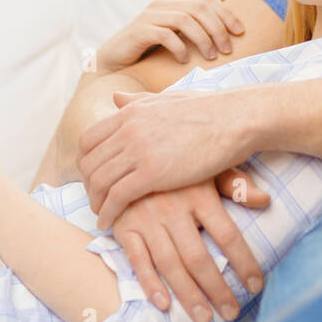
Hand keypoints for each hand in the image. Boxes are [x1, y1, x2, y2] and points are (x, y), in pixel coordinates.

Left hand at [78, 87, 259, 228]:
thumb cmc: (210, 110)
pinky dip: (107, 212)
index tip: (92, 177)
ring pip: (99, 181)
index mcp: (130, 112)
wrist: (236, 119)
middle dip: (87, 185)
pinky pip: (116, 197)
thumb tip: (116, 98)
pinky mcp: (152, 172)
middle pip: (89, 162)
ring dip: (95, 202)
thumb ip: (138, 101)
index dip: (85, 162)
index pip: (88, 139)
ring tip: (101, 214)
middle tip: (95, 200)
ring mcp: (138, 150)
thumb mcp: (167, 99)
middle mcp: (128, 128)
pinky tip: (110, 223)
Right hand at [94, 0, 244, 73]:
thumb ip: (197, 11)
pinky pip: (164, 35)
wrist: (116, 59)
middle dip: (217, 28)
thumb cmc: (150, 45)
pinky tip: (186, 60)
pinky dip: (179, 47)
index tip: (240, 33)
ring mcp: (149, 16)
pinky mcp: (139, 32)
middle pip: (198, 8)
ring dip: (202, 38)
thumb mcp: (177, 27)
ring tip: (211, 56)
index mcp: (174, 0)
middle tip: (227, 49)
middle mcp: (162, 4)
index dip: (226, 14)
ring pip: (184, 19)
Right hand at [112, 169, 270, 321]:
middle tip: (231, 313)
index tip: (256, 286)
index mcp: (199, 193)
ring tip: (204, 318)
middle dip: (217, 289)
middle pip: (198, 258)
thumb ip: (236, 184)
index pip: (228, 235)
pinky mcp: (124, 226)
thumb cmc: (178, 163)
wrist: (130, 149)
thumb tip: (266, 201)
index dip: (244, 263)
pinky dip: (149, 284)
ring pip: (170, 264)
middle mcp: (173, 208)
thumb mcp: (208, 166)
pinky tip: (164, 304)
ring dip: (188, 295)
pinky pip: (137, 260)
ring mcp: (146, 218)